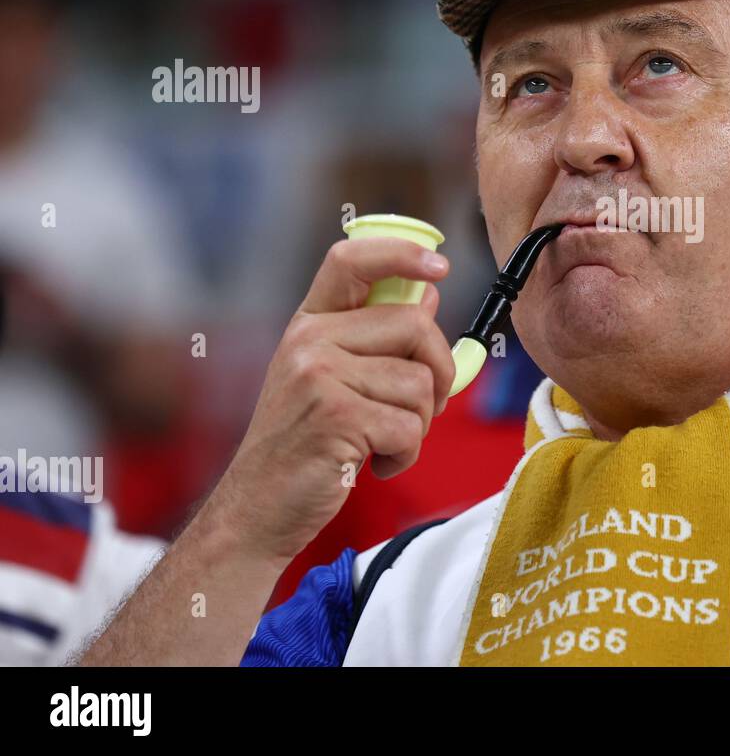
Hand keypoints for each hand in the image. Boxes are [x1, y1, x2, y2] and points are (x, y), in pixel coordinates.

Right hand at [208, 237, 453, 564]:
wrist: (256, 509)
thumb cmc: (304, 445)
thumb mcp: (329, 379)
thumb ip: (375, 336)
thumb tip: (428, 294)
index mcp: (309, 323)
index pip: (352, 260)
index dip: (401, 253)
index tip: (440, 267)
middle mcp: (309, 340)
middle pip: (415, 326)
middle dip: (438, 372)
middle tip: (418, 408)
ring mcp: (318, 376)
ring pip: (420, 382)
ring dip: (420, 423)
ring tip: (382, 441)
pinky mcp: (335, 417)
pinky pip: (410, 426)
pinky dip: (406, 454)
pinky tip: (374, 464)